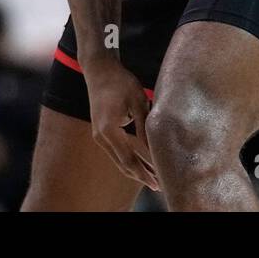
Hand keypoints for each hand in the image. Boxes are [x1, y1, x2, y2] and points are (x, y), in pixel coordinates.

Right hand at [84, 56, 158, 190]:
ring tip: (154, 180)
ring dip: (136, 170)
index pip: (129, 158)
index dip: (145, 172)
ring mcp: (98, 135)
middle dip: (141, 176)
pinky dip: (129, 160)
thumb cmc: (121, 82)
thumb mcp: (138, 101)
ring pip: (119, 160)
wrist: (99, 70)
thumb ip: (145, 127)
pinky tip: (142, 164)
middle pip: (123, 164)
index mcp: (109, 130)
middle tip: (159, 187)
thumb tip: (155, 148)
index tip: (159, 182)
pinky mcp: (100, 132)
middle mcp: (100, 136)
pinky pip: (116, 152)